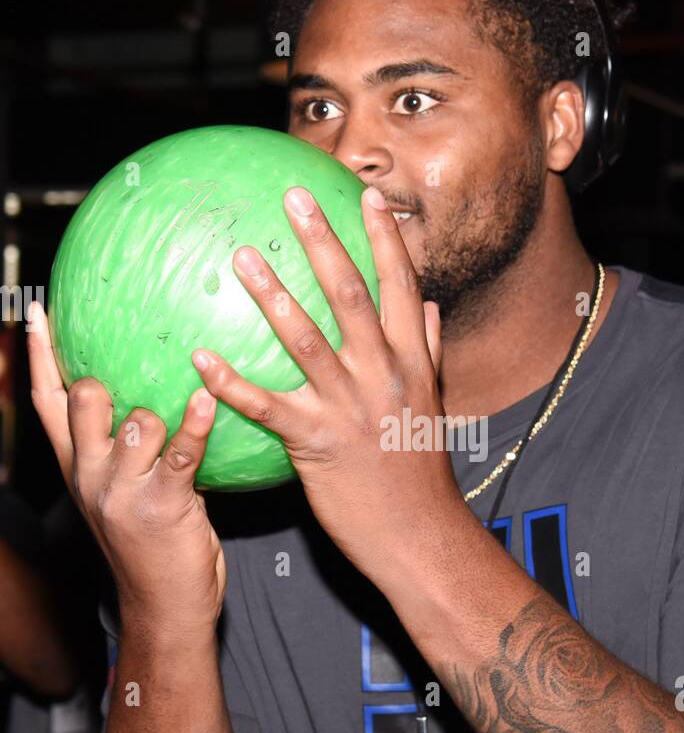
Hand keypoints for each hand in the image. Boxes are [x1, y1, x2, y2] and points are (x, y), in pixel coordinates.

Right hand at [27, 301, 225, 635]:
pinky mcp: (163, 506)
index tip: (36, 312)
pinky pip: (181, 453)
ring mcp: (123, 493)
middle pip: (82, 403)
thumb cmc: (155, 549)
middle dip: (101, 379)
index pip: (47, 404)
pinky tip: (209, 398)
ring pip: (134, 423)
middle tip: (131, 373)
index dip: (38, 356)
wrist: (165, 610)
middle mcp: (91, 477)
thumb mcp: (123, 498)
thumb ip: (125, 455)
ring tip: (193, 404)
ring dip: (163, 412)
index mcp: (78, 471)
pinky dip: (196, 423)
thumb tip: (148, 405)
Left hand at [191, 184, 466, 585]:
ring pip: (305, 340)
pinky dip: (231, 382)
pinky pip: (266, 405)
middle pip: (350, 296)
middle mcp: (383, 374)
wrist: (419, 536)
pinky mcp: (316, 443)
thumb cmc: (421, 471)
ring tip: (238, 258)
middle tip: (293, 200)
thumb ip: (427, 351)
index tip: (364, 196)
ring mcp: (350, 407)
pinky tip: (200, 357)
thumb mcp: (433, 405)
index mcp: (411, 361)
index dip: (384, 239)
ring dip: (270, 296)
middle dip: (323, 243)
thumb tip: (428, 309)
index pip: (401, 286)